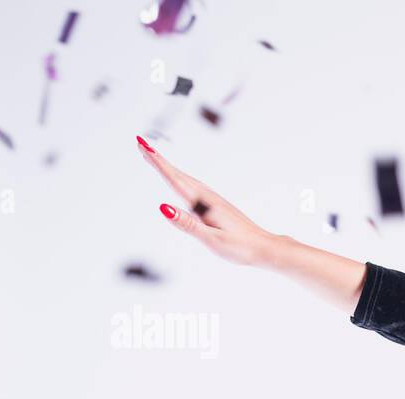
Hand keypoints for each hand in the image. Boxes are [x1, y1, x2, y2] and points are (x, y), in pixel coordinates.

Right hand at [136, 135, 279, 266]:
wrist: (264, 248)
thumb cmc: (240, 247)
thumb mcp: (211, 239)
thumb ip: (186, 223)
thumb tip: (163, 207)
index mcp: (203, 203)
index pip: (175, 179)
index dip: (157, 163)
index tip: (142, 144)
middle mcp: (207, 198)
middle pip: (178, 175)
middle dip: (158, 160)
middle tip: (140, 144)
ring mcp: (213, 201)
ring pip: (186, 180)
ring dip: (169, 167)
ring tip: (153, 157)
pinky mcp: (216, 206)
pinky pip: (193, 187)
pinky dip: (180, 179)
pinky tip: (179, 181)